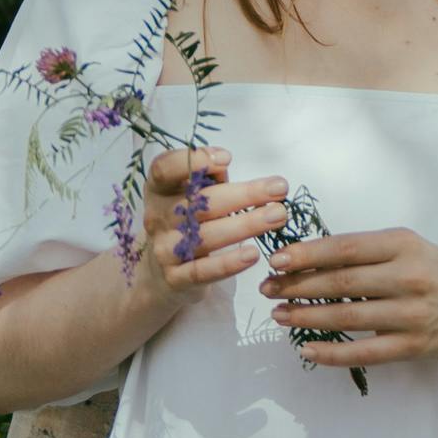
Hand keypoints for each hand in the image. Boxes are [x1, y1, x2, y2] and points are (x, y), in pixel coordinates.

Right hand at [137, 147, 288, 310]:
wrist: (159, 275)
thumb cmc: (185, 223)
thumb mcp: (188, 196)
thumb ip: (206, 178)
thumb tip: (224, 162)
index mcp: (158, 190)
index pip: (164, 169)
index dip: (193, 161)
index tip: (227, 158)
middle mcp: (157, 218)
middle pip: (201, 202)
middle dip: (245, 194)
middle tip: (280, 188)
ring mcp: (164, 250)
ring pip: (207, 236)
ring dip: (246, 224)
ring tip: (277, 216)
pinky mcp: (176, 279)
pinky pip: (203, 271)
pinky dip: (229, 263)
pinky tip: (253, 254)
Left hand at [260, 227, 437, 372]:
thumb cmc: (434, 269)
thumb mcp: (407, 246)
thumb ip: (367, 250)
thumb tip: (310, 256)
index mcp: (403, 244)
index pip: (346, 248)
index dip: (308, 254)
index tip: (277, 259)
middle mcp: (408, 277)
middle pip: (342, 282)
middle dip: (299, 286)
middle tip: (268, 289)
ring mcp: (412, 314)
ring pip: (349, 317)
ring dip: (308, 317)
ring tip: (280, 315)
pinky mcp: (414, 346)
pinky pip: (366, 352)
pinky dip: (333, 353)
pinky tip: (308, 349)